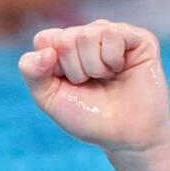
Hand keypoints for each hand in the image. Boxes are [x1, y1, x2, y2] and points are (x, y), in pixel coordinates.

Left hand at [18, 20, 169, 153]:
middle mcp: (88, 35)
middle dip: (75, 70)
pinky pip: (112, 34)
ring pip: (87, 35)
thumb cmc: (88, 117)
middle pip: (65, 39)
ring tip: (107, 78)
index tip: (69, 85)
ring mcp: (112, 34)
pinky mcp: (137, 37)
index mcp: (65, 47)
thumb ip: (32, 73)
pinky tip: (121, 70)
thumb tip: (47, 51)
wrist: (126, 137)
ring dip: (94, 67)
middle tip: (92, 84)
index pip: (44, 39)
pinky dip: (112, 59)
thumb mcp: (49, 98)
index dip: (53, 67)